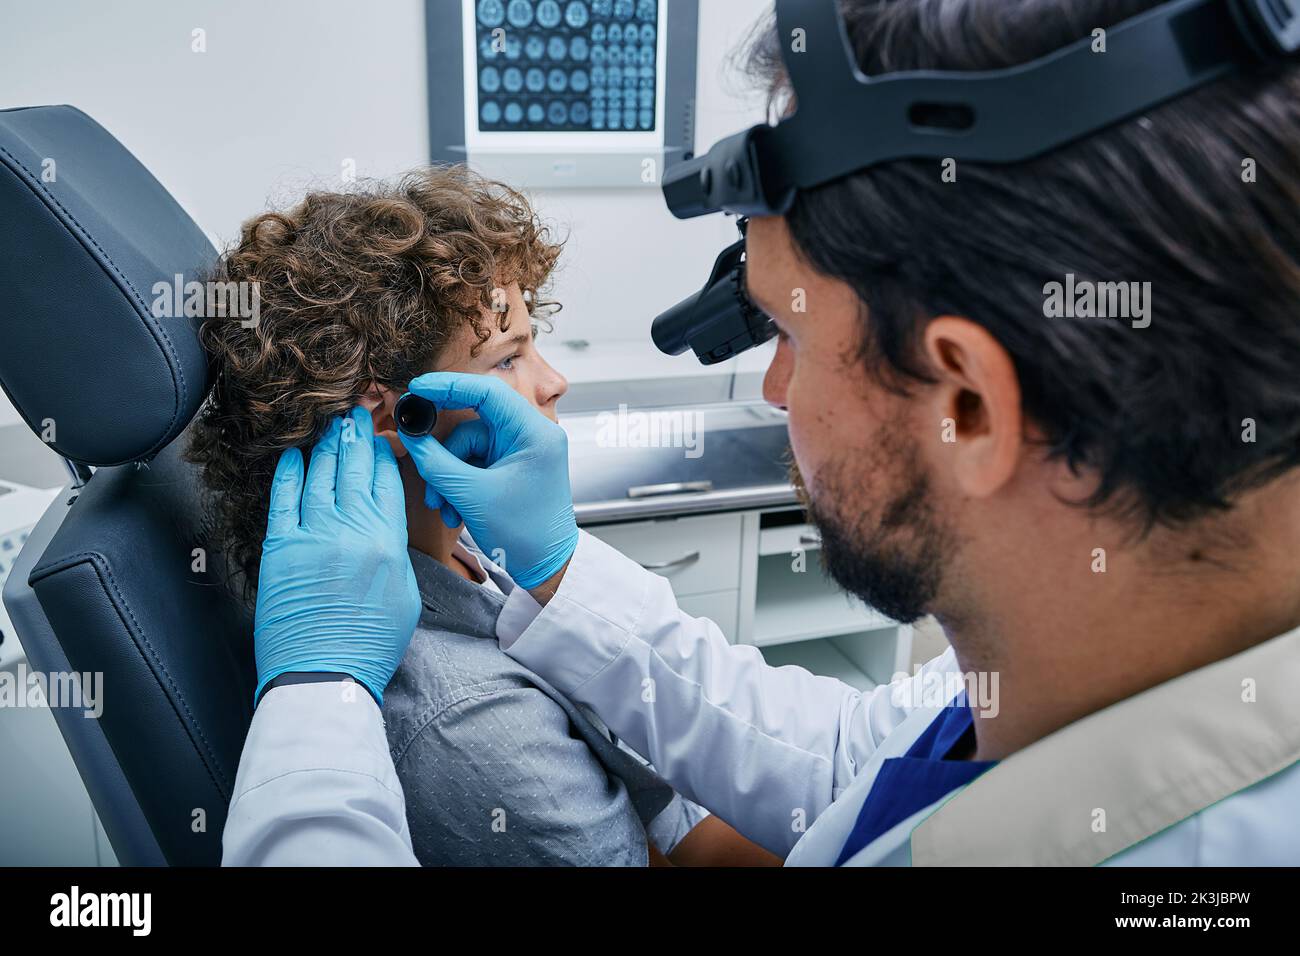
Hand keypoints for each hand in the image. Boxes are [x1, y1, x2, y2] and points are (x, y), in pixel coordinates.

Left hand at [253, 408, 421, 704]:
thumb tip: (383, 526)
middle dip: (356, 435)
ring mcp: (313, 536)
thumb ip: (394, 551)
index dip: (382, 452)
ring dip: (326, 446)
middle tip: (356, 411)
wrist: (325, 673)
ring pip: (321, 475)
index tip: (381, 434)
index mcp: (387, 541)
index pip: (385, 481)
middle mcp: (351, 530)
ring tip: (331, 425)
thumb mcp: (404, 594)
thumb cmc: (369, 644)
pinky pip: (284, 499)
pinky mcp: (281, 548)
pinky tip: (295, 456)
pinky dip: (289, 474)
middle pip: (354, 468)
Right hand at [397, 372, 578, 590]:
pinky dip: (459, 483)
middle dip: (444, 448)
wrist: (544, 567)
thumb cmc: (523, 534)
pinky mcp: (511, 466)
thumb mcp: (471, 495)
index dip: (448, 387)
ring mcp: (522, 451)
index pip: (487, 392)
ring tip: (442, 505)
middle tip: (418, 450)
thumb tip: (410, 433)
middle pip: (474, 420)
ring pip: (469, 446)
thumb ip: (435, 460)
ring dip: (448, 475)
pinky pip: (476, 462)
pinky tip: (455, 509)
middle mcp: (532, 435)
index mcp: (534, 433)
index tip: (417, 389)